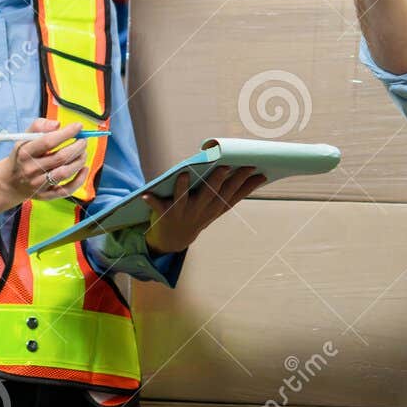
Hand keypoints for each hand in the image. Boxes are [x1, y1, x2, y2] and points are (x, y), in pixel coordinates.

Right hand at [0, 118, 88, 218]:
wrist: (10, 182)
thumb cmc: (22, 156)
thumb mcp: (24, 138)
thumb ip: (39, 126)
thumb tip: (57, 124)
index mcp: (25, 152)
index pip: (48, 141)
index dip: (67, 133)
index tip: (78, 126)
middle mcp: (31, 169)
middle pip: (60, 158)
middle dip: (77, 147)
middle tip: (83, 140)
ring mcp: (39, 184)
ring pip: (65, 173)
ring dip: (79, 161)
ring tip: (83, 152)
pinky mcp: (46, 195)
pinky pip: (67, 190)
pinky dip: (80, 180)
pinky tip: (84, 169)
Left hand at [143, 166, 265, 253]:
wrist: (173, 240)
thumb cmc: (199, 215)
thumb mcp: (219, 207)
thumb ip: (236, 192)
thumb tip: (261, 176)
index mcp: (215, 207)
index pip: (231, 193)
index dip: (243, 182)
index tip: (253, 168)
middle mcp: (201, 210)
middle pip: (210, 194)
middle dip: (217, 180)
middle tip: (225, 166)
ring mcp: (183, 213)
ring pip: (184, 198)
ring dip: (183, 187)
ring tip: (185, 173)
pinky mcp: (165, 214)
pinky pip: (158, 206)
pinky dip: (151, 201)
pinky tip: (145, 194)